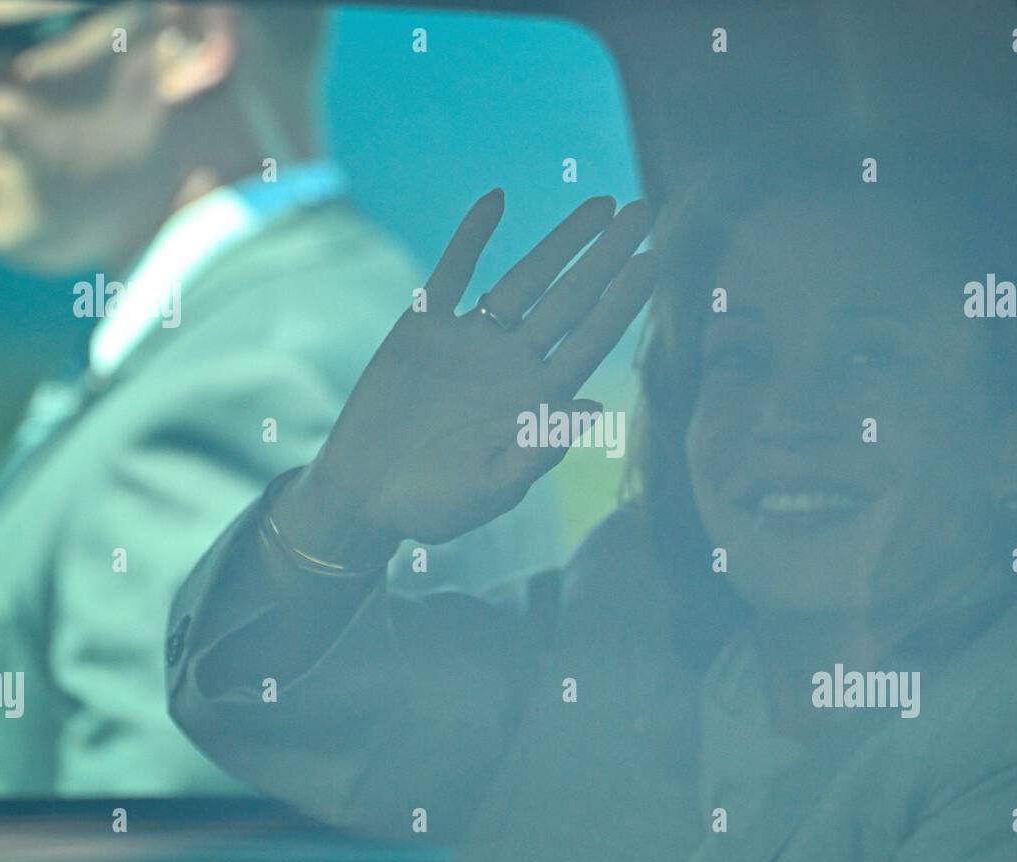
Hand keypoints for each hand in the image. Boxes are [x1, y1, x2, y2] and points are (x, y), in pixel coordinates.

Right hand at [274, 189, 655, 560]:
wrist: (363, 496)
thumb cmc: (431, 505)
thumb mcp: (490, 489)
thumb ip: (538, 451)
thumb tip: (593, 407)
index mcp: (536, 400)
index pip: (590, 341)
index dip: (622, 302)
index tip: (653, 262)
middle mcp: (512, 363)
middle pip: (570, 300)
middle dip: (606, 257)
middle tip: (644, 211)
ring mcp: (470, 342)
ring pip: (524, 279)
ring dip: (561, 242)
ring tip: (601, 203)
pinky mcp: (423, 328)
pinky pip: (451, 272)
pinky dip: (471, 238)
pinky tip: (497, 200)